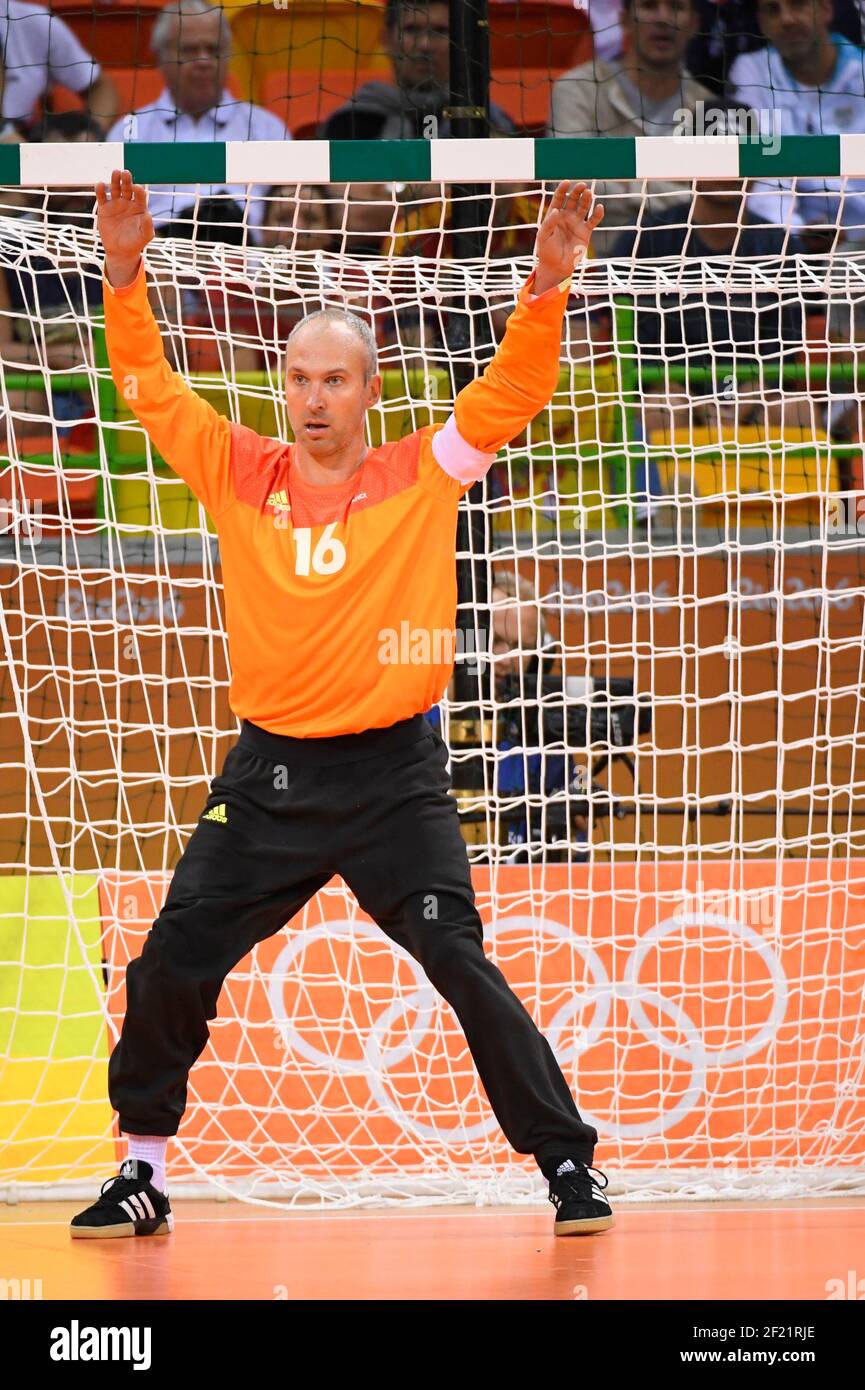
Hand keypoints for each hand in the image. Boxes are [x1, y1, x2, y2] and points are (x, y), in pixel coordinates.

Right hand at [96, 168, 153, 287]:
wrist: (121, 251)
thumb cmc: (136, 243)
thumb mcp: (145, 236)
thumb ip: (148, 225)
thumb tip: (148, 215)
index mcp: (139, 207)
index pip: (140, 195)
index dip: (138, 190)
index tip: (137, 188)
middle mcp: (128, 203)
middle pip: (127, 188)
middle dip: (126, 180)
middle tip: (125, 173)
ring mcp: (115, 204)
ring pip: (115, 189)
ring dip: (115, 180)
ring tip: (115, 172)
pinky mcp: (104, 208)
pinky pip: (102, 197)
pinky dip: (100, 190)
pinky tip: (101, 185)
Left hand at [533, 181, 603, 295]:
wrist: (556, 267)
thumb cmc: (546, 251)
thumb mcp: (544, 236)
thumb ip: (549, 223)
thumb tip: (557, 210)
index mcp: (554, 215)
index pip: (559, 198)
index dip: (563, 189)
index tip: (567, 182)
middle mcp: (566, 216)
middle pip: (573, 199)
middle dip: (577, 192)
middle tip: (582, 186)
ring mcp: (576, 223)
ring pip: (584, 207)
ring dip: (587, 199)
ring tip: (589, 194)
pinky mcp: (586, 231)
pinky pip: (593, 220)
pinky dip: (598, 214)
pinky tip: (600, 207)